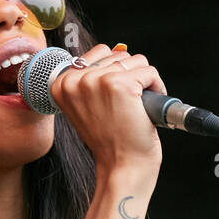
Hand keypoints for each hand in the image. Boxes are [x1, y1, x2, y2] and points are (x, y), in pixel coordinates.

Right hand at [50, 44, 166, 173]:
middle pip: (119, 56)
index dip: (115, 75)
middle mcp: (76, 80)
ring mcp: (98, 81)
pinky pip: (150, 72)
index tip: (113, 102)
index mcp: (61, 84)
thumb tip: (116, 49)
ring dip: (144, 83)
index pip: (99, 53)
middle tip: (125, 109)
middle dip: (130, 79)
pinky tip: (146, 110)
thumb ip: (93, 79)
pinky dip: (157, 88)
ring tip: (135, 109)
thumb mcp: (89, 106)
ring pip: (136, 61)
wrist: (121, 168)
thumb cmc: (110, 141)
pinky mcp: (121, 85)